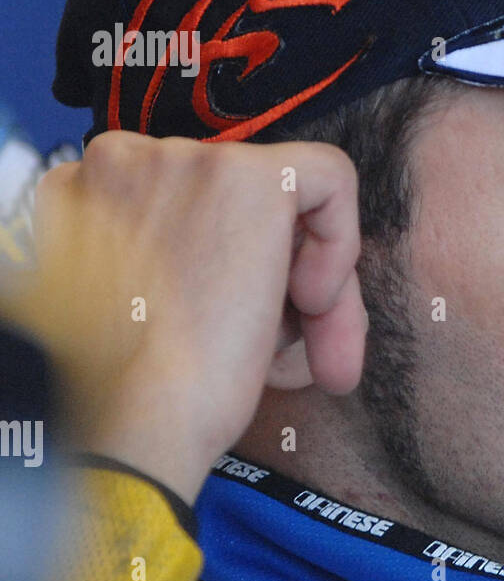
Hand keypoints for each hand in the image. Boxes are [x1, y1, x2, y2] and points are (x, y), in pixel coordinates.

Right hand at [0, 131, 365, 503]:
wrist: (140, 421)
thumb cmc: (141, 390)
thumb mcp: (145, 300)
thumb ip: (180, 253)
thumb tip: (257, 255)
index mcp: (87, 188)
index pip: (191, 204)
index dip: (230, 263)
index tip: (240, 324)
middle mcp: (126, 158)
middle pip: (239, 203)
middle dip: (276, 277)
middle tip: (293, 350)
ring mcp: (185, 158)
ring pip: (285, 203)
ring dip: (304, 279)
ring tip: (299, 346)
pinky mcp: (249, 175)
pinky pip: (332, 178)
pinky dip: (340, 239)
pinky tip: (313, 300)